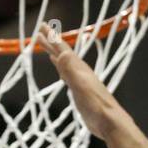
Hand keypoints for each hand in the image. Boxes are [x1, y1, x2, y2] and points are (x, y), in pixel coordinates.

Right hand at [38, 23, 124, 141]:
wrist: (108, 122)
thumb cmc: (96, 106)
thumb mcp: (81, 87)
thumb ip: (71, 71)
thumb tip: (62, 53)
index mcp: (79, 68)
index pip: (63, 49)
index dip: (52, 38)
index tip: (42, 26)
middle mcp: (80, 71)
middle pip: (63, 53)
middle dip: (51, 42)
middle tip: (40, 32)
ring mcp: (80, 81)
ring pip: (65, 62)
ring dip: (55, 54)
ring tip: (47, 48)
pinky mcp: (79, 91)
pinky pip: (67, 74)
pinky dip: (61, 69)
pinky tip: (59, 69)